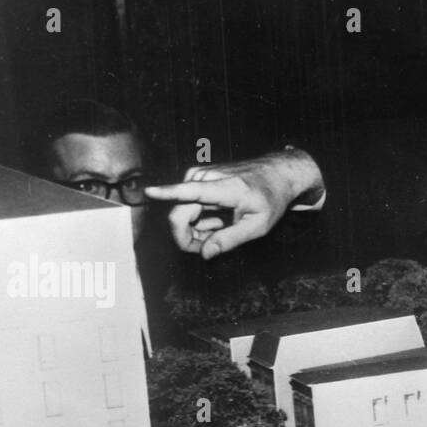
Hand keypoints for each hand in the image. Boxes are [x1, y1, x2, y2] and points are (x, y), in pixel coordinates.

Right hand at [145, 148, 322, 259]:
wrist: (277, 173)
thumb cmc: (271, 198)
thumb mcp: (258, 226)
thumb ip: (230, 240)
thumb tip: (204, 254)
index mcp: (226, 188)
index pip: (191, 191)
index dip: (168, 193)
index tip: (149, 192)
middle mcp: (208, 178)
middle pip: (180, 213)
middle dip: (188, 237)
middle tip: (210, 249)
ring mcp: (201, 175)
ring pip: (182, 211)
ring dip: (196, 228)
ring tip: (223, 228)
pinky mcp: (198, 177)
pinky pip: (188, 204)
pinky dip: (199, 218)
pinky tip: (218, 220)